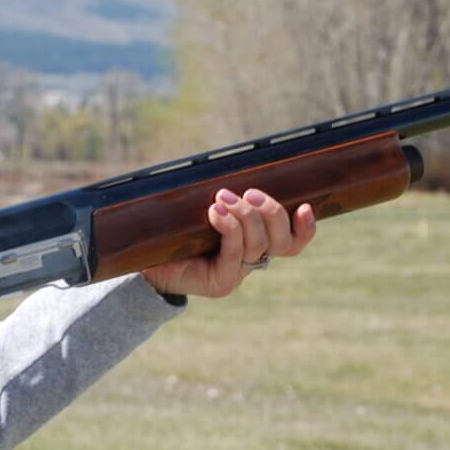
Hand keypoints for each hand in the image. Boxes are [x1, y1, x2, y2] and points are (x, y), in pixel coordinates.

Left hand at [142, 187, 317, 299]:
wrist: (144, 258)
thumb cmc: (174, 227)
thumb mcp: (206, 205)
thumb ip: (227, 194)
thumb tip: (237, 167)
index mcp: (256, 243)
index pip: (293, 242)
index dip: (305, 228)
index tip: (305, 206)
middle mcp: (251, 261)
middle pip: (282, 242)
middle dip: (271, 212)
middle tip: (249, 193)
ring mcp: (236, 274)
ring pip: (259, 245)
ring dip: (245, 216)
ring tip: (223, 198)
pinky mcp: (219, 282)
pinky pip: (234, 253)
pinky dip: (229, 229)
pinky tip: (215, 213)